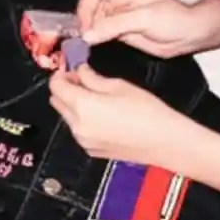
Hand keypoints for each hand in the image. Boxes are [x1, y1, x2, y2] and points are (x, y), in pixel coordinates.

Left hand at [48, 65, 191, 166]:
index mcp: (82, 106)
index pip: (56, 86)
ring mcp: (83, 141)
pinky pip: (78, 131)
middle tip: (82, 80)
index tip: (71, 69)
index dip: (61, 74)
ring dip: (74, 105)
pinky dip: (83, 120)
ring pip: (67, 117)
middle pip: (56, 102)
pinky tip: (103, 115)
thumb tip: (80, 71)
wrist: (164, 142)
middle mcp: (77, 126)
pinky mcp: (91, 150)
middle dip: (65, 89)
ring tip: (95, 97)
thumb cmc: (147, 112)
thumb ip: (92, 78)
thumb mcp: (119, 85)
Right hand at [75, 0, 219, 57]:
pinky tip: (92, 50)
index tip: (85, 28)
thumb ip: (114, 25)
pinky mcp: (119, 31)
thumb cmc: (172, 19)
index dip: (84, 8)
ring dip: (88, 34)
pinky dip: (95, 41)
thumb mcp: (143, 18)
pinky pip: (100, 34)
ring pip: (92, 22)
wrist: (189, 34)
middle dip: (83, 23)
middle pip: (88, 7)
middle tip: (82, 42)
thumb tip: (87, 35)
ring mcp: (116, 16)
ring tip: (84, 48)